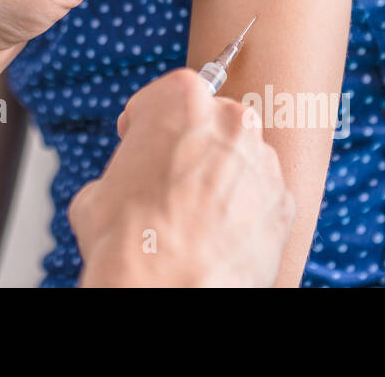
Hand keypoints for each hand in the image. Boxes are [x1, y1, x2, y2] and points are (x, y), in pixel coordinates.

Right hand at [69, 69, 295, 286]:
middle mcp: (231, 120)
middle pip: (210, 122)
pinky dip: (245, 211)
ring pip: (240, 159)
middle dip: (191, 146)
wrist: (168, 288)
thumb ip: (123, 172)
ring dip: (221, 177)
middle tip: (167, 180)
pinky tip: (218, 233)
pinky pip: (262, 197)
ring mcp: (264, 161)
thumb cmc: (127, 236)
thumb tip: (125, 189)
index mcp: (182, 98)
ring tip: (193, 215)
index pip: (163, 96)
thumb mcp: (98, 190)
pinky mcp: (285, 203)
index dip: (144, 122)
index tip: (140, 140)